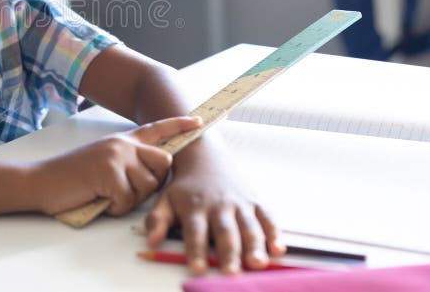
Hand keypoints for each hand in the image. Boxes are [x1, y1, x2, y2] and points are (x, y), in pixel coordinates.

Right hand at [29, 116, 201, 216]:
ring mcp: (116, 156)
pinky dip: (114, 207)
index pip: (157, 128)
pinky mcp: (109, 173)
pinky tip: (98, 199)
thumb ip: (129, 163)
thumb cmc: (73, 178)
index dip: (179, 125)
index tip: (198, 121)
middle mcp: (122, 144)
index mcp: (123, 140)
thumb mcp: (104, 162)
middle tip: (126, 189)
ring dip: (129, 199)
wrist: (42, 181)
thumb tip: (152, 175)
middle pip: (164, 162)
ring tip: (106, 193)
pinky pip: (128, 200)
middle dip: (152, 182)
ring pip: (148, 185)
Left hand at [144, 149, 284, 275]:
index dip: (196, 250)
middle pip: (224, 231)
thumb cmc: (184, 187)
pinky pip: (267, 217)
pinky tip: (279, 249)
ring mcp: (239, 203)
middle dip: (229, 253)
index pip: (194, 232)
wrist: (205, 157)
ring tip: (257, 264)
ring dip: (254, 246)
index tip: (198, 269)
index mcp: (194, 207)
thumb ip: (157, 220)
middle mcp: (218, 205)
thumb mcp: (166, 199)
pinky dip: (274, 233)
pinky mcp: (255, 201)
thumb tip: (151, 241)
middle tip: (232, 273)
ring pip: (248, 226)